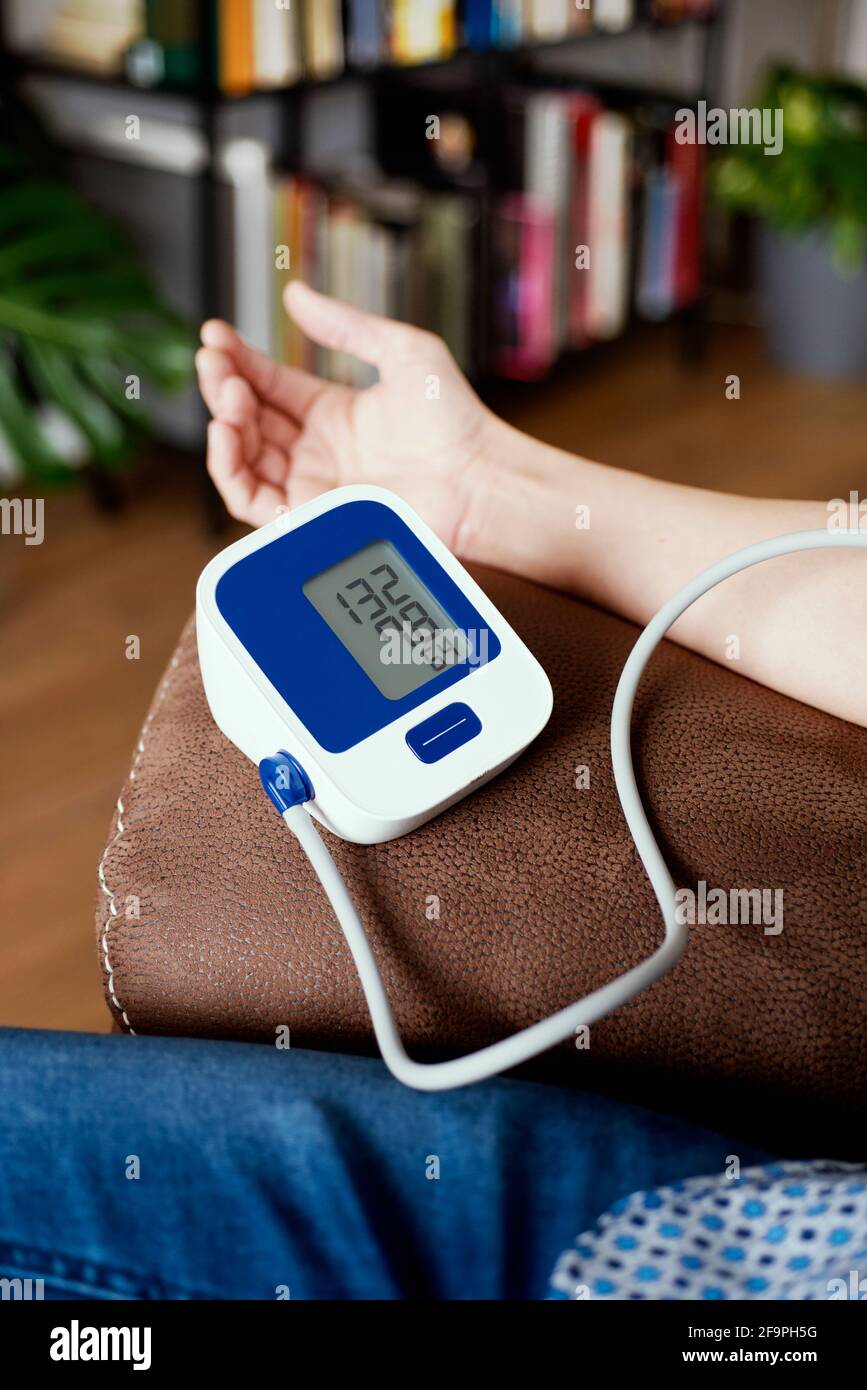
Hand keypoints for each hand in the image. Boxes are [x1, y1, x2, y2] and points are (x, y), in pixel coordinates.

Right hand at [196, 283, 500, 553]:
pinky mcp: (311, 517)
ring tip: (229, 394)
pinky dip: (228, 469)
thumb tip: (295, 294)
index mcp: (333, 413)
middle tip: (216, 360)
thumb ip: (346, 326)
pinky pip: (251, 500)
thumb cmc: (455, 420)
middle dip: (224, 385)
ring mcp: (313, 485)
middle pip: (248, 418)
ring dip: (224, 422)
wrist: (478, 479)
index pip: (268, 383)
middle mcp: (317, 451)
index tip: (215, 334)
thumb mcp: (401, 352)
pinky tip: (225, 433)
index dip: (238, 359)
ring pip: (243, 457)